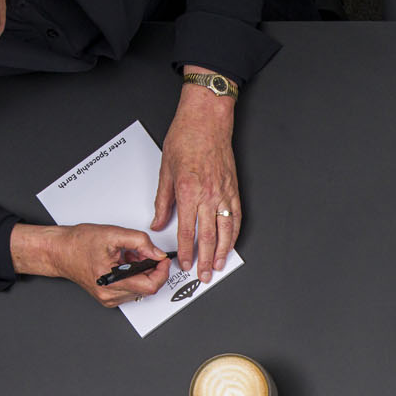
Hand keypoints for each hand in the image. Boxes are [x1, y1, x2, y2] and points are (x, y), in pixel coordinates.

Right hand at [13, 223, 170, 307]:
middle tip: (141, 253)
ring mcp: (109, 299)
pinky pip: (130, 289)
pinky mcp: (108, 298)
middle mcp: (111, 295)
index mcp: (112, 281)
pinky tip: (122, 265)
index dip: (161, 272)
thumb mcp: (112, 234)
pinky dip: (132, 276)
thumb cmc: (78, 243)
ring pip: (140, 289)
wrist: (58, 251)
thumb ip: (140, 242)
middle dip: (149, 268)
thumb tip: (157, 253)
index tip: (163, 260)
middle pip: (147, 287)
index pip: (150, 286)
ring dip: (140, 272)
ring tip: (127, 257)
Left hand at [155, 72, 240, 282]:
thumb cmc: (186, 138)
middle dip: (204, 259)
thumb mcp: (165, 170)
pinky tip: (230, 244)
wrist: (207, 120)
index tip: (184, 263)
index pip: (187, 230)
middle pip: (207, 236)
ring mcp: (224, 193)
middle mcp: (208, 194)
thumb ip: (163, 201)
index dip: (185, 251)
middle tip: (202, 275)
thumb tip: (158, 221)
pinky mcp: (234, 189)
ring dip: (222, 252)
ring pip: (225, 231)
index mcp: (188, 190)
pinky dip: (234, 234)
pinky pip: (236, 218)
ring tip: (217, 266)